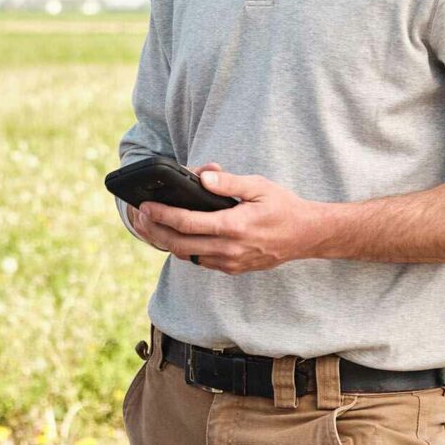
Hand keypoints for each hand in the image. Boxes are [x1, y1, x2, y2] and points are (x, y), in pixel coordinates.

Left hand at [136, 163, 330, 273]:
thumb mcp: (258, 186)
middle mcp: (229, 249)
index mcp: (234, 226)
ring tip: (150, 226)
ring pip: (187, 256)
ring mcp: (230, 262)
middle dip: (155, 231)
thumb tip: (201, 176)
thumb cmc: (282, 207)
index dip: (162, 215)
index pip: (187, 223)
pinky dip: (184, 249)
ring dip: (166, 242)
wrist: (306, 235)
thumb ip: (228, 183)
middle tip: (138, 218)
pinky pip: (200, 261)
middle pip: (179, 244)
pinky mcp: (232, 268)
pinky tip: (175, 236)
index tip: (145, 206)